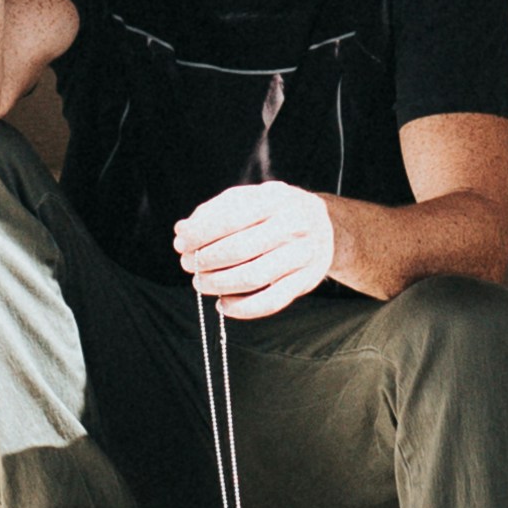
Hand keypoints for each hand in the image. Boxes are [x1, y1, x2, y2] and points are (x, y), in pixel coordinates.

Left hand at [176, 180, 342, 319]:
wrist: (326, 227)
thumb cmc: (276, 211)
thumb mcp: (251, 198)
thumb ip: (216, 210)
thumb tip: (182, 230)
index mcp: (276, 199)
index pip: (230, 218)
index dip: (200, 234)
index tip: (181, 243)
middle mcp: (293, 226)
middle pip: (240, 249)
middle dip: (206, 260)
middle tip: (188, 264)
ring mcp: (302, 255)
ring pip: (254, 277)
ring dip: (218, 284)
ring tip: (200, 283)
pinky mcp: (305, 282)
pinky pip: (271, 302)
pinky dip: (241, 308)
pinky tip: (222, 304)